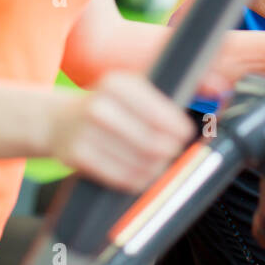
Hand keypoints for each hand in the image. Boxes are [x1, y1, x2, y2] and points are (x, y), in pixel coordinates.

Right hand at [47, 73, 193, 192]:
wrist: (56, 120)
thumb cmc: (104, 105)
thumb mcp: (128, 89)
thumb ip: (160, 97)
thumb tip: (208, 100)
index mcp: (117, 84)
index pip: (158, 113)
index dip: (178, 129)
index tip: (185, 134)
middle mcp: (99, 106)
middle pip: (151, 142)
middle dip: (170, 151)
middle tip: (174, 152)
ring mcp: (85, 132)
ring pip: (138, 162)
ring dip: (156, 168)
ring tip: (159, 164)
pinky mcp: (76, 156)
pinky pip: (120, 177)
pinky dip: (137, 180)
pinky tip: (142, 174)